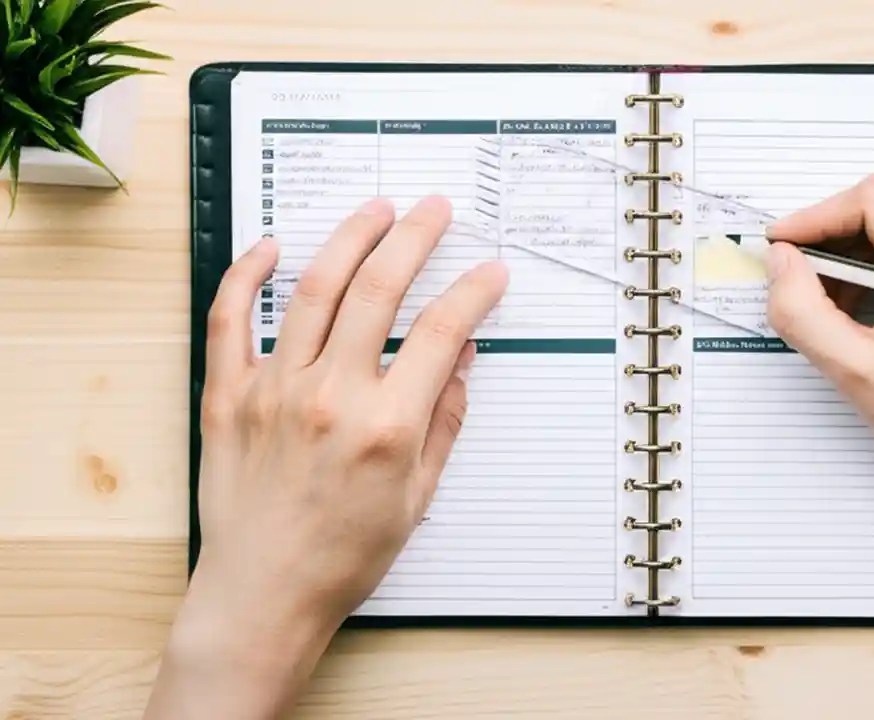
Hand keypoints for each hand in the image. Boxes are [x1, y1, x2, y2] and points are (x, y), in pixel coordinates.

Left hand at [146, 196, 507, 718]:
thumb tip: (460, 358)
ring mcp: (274, 390)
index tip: (488, 272)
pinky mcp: (229, 396)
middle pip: (379, 290)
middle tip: (434, 211)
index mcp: (386, 426)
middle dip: (414, 238)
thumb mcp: (417, 496)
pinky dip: (246, 276)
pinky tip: (270, 247)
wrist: (264, 594)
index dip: (472, 292)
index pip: (439, 331)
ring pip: (313, 290)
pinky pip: (231, 320)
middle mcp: (329, 397)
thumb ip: (444, 421)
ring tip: (375, 211)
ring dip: (349, 240)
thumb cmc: (343, 556)